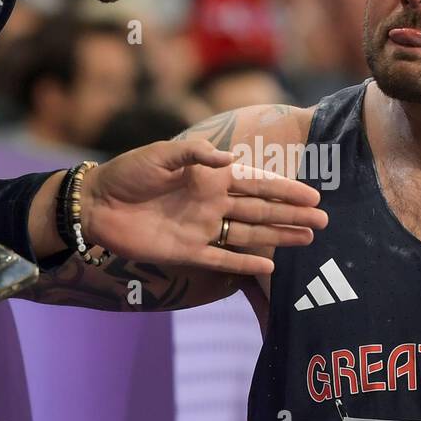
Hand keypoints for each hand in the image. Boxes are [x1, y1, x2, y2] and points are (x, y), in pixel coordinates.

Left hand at [78, 137, 327, 275]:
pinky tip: (269, 267)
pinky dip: (244, 264)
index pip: (257, 183)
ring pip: (249, 235)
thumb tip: (230, 160)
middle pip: (261, 210)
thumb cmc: (129, 172)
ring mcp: (202, 229)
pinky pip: (222, 260)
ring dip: (278, 237)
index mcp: (211, 177)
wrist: (96, 204)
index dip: (285, 189)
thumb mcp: (162, 153)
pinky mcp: (187, 252)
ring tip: (308, 239)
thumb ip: (196, 154)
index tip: (313, 194)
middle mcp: (213, 204)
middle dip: (292, 215)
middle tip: (323, 221)